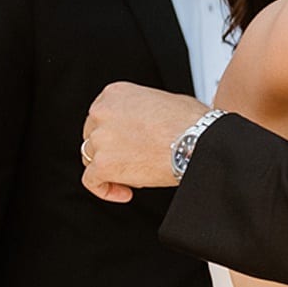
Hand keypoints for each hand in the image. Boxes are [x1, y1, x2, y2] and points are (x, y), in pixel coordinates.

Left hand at [80, 82, 208, 202]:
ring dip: (109, 169)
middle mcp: (103, 113)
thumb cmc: (189, 122)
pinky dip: (104, 189)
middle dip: (108, 149)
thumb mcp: (160, 100)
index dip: (111, 131)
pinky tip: (123, 192)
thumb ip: (141, 109)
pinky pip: (91, 181)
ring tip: (134, 176)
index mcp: (115, 94)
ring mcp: (101, 139)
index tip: (123, 142)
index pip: (100, 115)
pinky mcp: (103, 165)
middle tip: (128, 159)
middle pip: (92, 136)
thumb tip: (145, 124)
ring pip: (91, 158)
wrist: (196, 141)